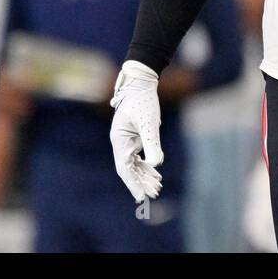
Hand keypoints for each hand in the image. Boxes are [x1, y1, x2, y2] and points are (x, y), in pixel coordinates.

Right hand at [109, 61, 163, 201]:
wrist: (140, 83)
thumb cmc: (143, 100)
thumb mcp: (149, 122)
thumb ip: (152, 143)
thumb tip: (157, 164)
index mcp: (119, 140)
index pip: (124, 168)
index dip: (133, 183)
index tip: (142, 196)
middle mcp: (120, 142)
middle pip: (129, 169)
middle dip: (141, 182)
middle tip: (155, 193)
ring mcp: (126, 141)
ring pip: (133, 164)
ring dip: (144, 175)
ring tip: (158, 187)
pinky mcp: (133, 138)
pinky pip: (137, 157)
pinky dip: (146, 166)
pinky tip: (155, 174)